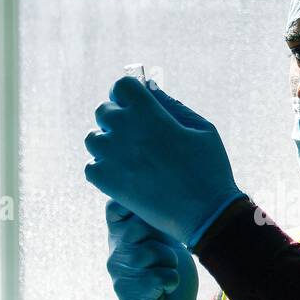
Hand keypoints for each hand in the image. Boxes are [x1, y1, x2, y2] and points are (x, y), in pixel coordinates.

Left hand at [84, 76, 243, 248]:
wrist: (206, 213)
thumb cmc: (209, 169)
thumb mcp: (201, 129)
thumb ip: (173, 106)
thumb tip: (151, 89)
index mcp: (150, 113)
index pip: (121, 86)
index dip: (126, 93)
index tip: (133, 103)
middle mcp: (126, 131)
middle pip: (102, 111)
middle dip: (116, 117)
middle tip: (134, 134)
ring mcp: (114, 157)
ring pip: (92, 139)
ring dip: (106, 143)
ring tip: (127, 156)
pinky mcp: (108, 183)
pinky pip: (90, 167)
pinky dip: (102, 169)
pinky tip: (122, 175)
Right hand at [104, 199, 198, 299]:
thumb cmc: (169, 276)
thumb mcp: (164, 242)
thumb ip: (157, 221)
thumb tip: (167, 190)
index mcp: (120, 237)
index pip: (114, 207)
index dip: (134, 203)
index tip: (153, 214)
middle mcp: (115, 254)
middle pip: (135, 226)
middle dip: (160, 237)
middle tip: (166, 253)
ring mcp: (121, 275)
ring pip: (148, 252)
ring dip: (169, 261)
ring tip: (168, 270)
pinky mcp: (132, 295)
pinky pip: (159, 276)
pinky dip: (171, 280)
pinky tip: (168, 288)